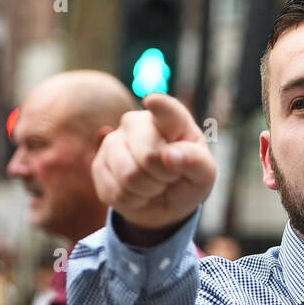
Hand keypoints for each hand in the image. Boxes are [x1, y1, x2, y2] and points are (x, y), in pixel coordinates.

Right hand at [91, 94, 216, 238]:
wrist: (164, 202)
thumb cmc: (187, 180)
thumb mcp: (204, 175)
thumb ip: (195, 162)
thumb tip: (170, 156)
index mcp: (170, 119)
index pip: (166, 110)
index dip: (160, 106)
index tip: (153, 102)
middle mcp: (137, 122)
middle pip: (148, 156)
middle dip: (162, 177)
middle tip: (168, 178)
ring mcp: (114, 141)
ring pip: (129, 176)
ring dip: (146, 191)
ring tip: (153, 186)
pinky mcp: (99, 165)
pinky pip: (115, 193)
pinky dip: (132, 202)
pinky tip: (137, 193)